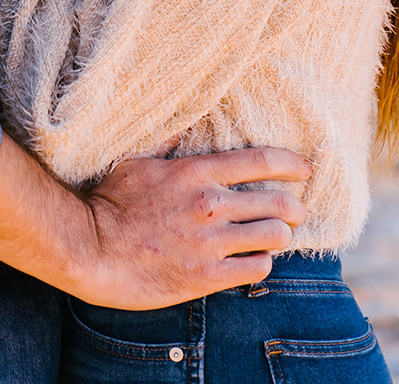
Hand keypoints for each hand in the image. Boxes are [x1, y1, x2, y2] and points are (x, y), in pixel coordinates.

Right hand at [0, 133, 309, 312]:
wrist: (92, 250)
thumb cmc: (110, 201)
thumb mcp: (138, 161)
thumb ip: (169, 142)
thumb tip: (186, 123)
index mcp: (197, 171)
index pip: (260, 160)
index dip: (291, 164)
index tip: (306, 168)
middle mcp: (210, 204)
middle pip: (275, 202)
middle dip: (292, 206)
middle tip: (295, 210)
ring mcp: (211, 242)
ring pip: (272, 236)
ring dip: (279, 236)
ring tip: (276, 237)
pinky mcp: (206, 277)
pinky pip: (255, 269)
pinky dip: (261, 264)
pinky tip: (254, 261)